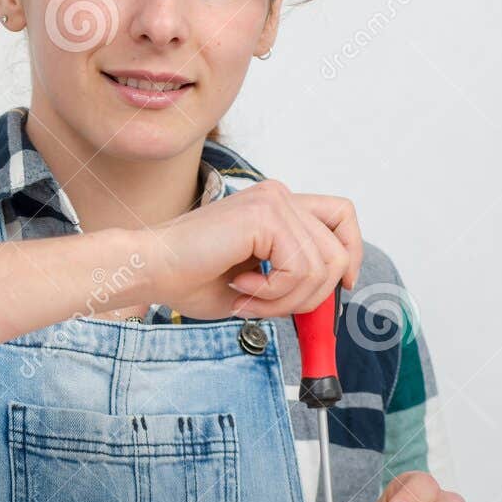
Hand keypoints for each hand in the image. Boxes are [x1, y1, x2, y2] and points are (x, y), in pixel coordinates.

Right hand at [142, 179, 362, 319]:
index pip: (341, 216)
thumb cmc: (189, 278)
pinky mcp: (266, 214)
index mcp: (276, 207)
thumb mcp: (258, 285)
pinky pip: (300, 268)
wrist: (151, 268)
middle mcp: (279, 196)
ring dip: (287, 298)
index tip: (342, 286)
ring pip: (323, 266)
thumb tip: (326, 299)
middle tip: (267, 305)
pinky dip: (275, 291)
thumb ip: (292, 283)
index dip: (351, 252)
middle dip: (312, 295)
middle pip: (339, 249)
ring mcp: (274, 201)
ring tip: (248, 297)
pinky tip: (242, 285)